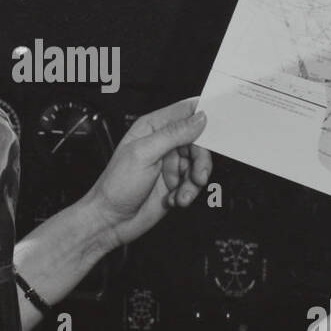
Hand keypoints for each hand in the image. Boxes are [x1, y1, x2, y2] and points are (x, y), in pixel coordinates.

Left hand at [81, 98, 212, 249]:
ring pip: (199, 164)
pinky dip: (189, 193)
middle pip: (199, 140)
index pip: (184, 110)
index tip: (219, 124)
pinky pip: (194, 183)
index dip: (203, 114)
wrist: (111, 220)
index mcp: (152, 127)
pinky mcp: (175, 182)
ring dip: (194, 181)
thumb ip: (173, 134)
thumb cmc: (116, 186)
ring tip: (182, 193)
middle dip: (202, 160)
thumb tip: (198, 118)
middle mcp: (163, 143)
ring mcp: (170, 164)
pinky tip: (176, 199)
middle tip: (198, 175)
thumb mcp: (144, 153)